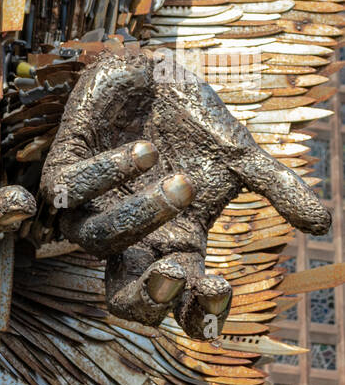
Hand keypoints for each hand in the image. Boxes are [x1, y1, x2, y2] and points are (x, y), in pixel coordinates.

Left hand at [41, 45, 330, 336]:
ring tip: (181, 181)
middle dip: (149, 297)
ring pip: (97, 242)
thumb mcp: (241, 156)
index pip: (182, 308)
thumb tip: (323, 223)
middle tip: (177, 271)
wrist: (152, 70)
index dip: (199, 315)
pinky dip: (108, 173)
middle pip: (124, 301)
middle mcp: (132, 237)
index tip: (222, 287)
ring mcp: (95, 207)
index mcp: (177, 246)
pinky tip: (145, 151)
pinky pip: (68, 191)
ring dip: (142, 217)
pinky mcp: (66, 170)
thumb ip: (278, 188)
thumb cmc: (194, 122)